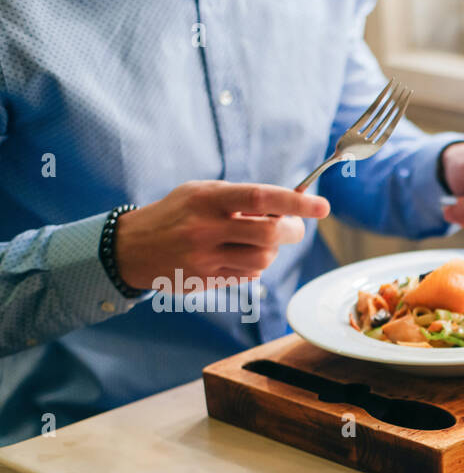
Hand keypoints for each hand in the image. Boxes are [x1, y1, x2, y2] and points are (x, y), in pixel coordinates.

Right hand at [115, 181, 329, 290]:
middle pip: (271, 233)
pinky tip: (236, 256)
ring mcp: (207, 257)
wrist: (132, 247)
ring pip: (264, 259)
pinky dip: (253, 266)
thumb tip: (288, 208)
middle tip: (295, 227)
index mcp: (208, 199)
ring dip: (271, 251)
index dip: (296, 201)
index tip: (321, 206)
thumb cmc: (176, 214)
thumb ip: (240, 199)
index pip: (261, 198)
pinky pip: (249, 276)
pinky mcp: (207, 280)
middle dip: (294, 231)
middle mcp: (207, 228)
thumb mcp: (201, 193)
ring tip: (255, 241)